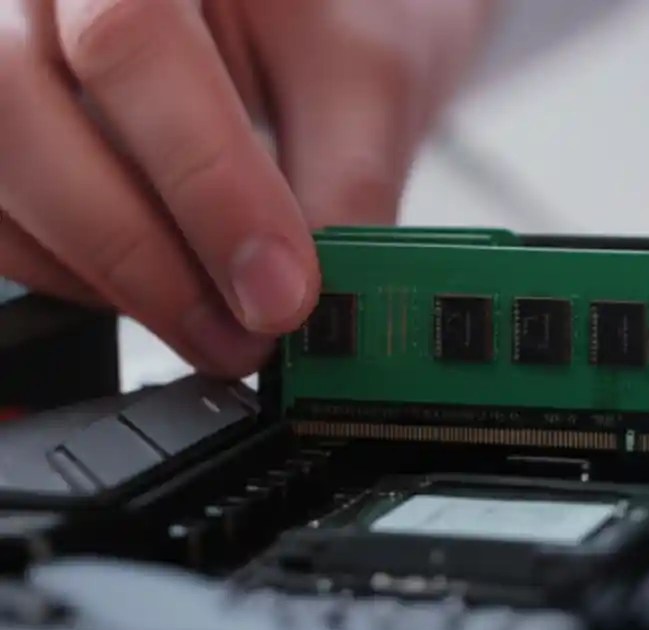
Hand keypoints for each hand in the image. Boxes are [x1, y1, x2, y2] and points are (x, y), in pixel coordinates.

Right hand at [0, 0, 493, 376]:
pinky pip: (1, 220)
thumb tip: (322, 301)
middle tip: (242, 333)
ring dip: (111, 278)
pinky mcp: (3, 132)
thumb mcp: (366, 78)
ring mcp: (2, 48)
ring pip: (0, 173)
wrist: (312, 20)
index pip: (131, 41)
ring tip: (219, 330)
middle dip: (140, 250)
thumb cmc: (335, 24)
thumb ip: (344, 181)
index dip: (205, 184)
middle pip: (22, 106)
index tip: (278, 290)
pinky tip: (167, 295)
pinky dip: (82, 278)